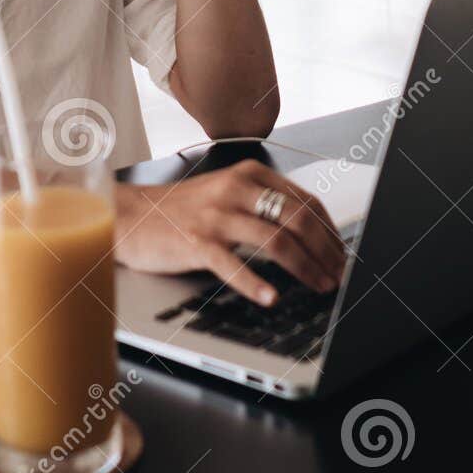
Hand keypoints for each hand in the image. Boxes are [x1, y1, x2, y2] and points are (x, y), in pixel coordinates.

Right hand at [113, 160, 347, 305]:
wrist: (131, 215)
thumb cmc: (182, 209)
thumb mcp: (227, 194)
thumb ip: (263, 204)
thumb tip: (309, 233)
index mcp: (250, 175)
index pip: (306, 201)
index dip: (330, 231)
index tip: (342, 254)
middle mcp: (236, 190)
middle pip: (298, 219)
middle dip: (326, 252)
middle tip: (339, 275)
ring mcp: (216, 215)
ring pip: (276, 240)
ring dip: (305, 268)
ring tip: (320, 286)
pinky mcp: (196, 241)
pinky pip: (233, 265)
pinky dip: (256, 284)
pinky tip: (272, 297)